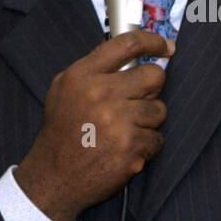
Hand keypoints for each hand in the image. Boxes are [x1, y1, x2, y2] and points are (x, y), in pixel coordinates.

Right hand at [15, 30, 173, 220]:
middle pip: (154, 76)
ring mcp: (118, 123)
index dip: (152, 41)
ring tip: (125, 130)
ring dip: (148, 121)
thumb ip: (94, 69)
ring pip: (160, 110)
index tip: (166, 47)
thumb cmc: (62, 133)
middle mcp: (100, 95)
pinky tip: (125, 149)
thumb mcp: (63, 90)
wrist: (54, 178)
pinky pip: (158, 138)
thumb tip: (132, 56)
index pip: (127, 44)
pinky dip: (146, 145)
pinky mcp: (131, 149)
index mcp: (82, 76)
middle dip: (153, 88)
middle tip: (140, 99)